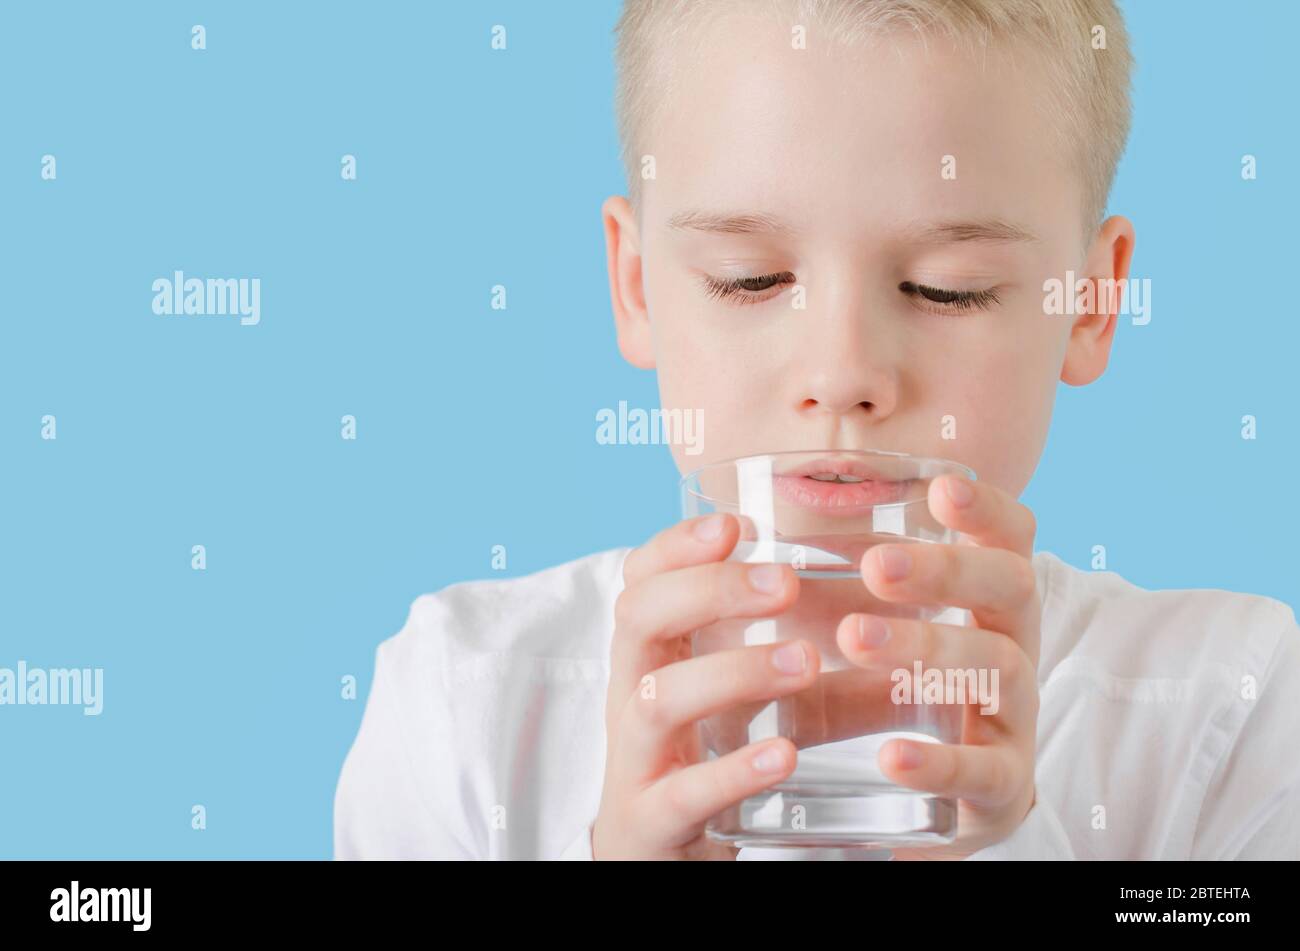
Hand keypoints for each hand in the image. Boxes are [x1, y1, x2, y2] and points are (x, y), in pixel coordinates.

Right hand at [591, 513, 819, 859]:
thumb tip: (905, 627)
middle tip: (785, 582)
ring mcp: (635, 762)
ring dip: (734, 672)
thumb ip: (806, 666)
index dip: (676, 546)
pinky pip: (683, 792)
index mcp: (650, 659)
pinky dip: (733, 769)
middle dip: (710, 590)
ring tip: (805, 661)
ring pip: (659, 701)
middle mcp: (630, 698)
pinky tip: (784, 754)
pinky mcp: (652, 823)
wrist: (660, 862)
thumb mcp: (745, 708)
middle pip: (639, 620)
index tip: (734, 524)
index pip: (639, 581)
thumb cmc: (706, 767)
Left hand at [836, 474, 1041, 859]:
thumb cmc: (893, 700)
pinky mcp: (1002, 789)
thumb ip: (828, 594)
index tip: (942, 488)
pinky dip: (939, 762)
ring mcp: (1016, 718)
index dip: (987, 509)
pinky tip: (892, 755)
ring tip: (856, 638)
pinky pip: (984, 772)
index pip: (1010, 539)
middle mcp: (1015, 648)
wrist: (931, 810)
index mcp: (987, 603)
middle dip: (945, 571)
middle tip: (874, 566)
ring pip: (997, 669)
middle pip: (1010, 589)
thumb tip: (738, 543)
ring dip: (927, 648)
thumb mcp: (868, 639)